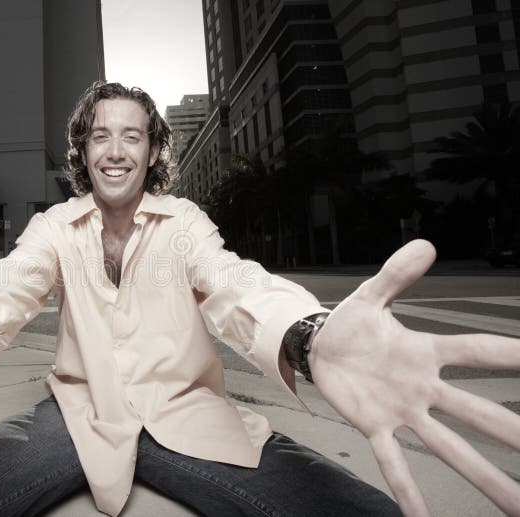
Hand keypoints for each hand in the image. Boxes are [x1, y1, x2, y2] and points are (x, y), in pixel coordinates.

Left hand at [309, 239, 519, 515]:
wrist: (319, 347)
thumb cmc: (352, 324)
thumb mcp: (373, 296)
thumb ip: (397, 274)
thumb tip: (427, 246)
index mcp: (425, 352)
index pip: (478, 352)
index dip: (512, 355)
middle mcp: (423, 387)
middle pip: (478, 412)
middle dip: (515, 433)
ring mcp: (403, 411)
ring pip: (448, 447)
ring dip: (482, 476)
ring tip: (514, 505)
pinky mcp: (375, 426)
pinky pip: (396, 462)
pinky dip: (409, 490)